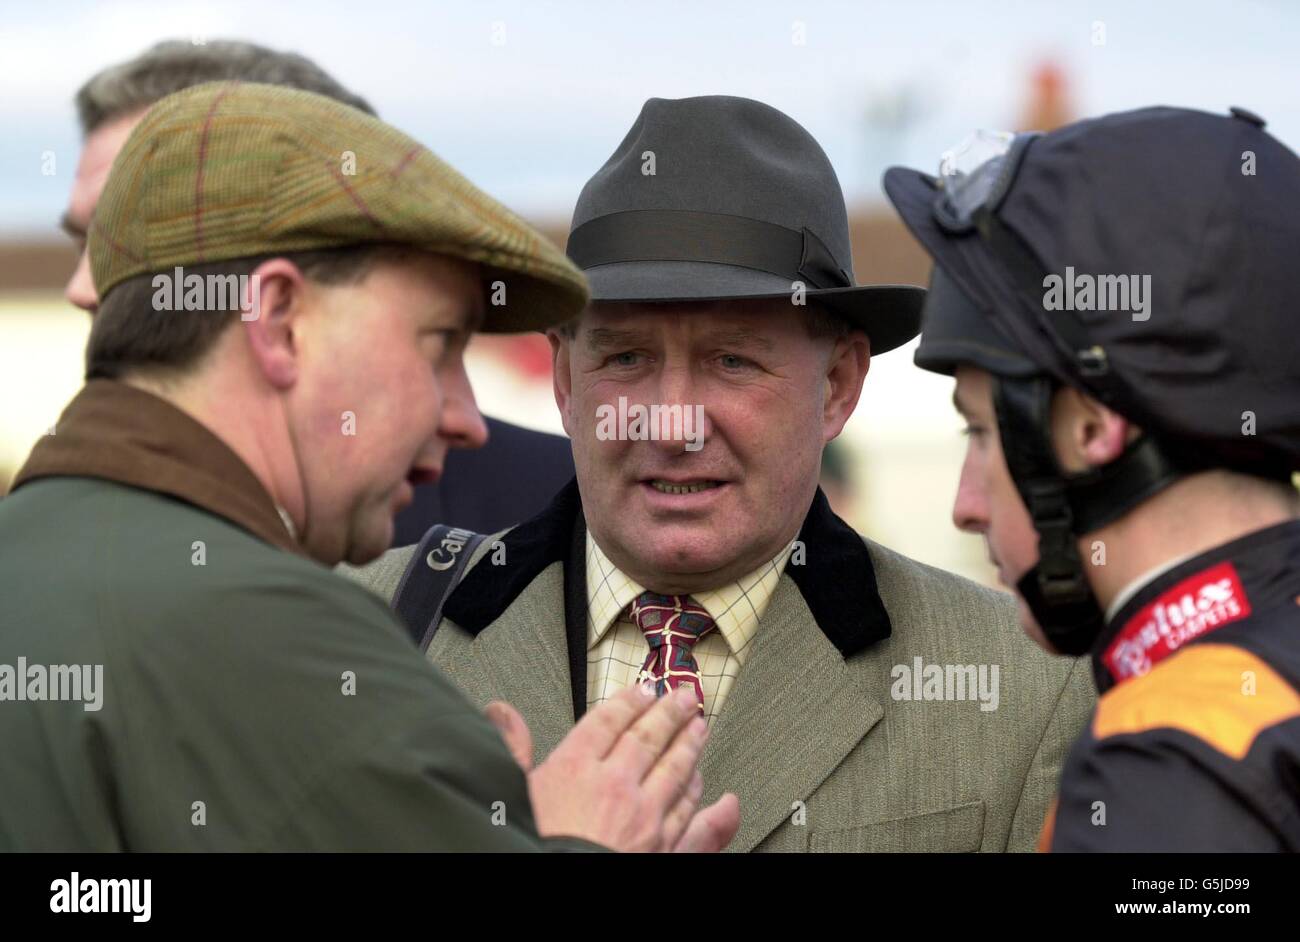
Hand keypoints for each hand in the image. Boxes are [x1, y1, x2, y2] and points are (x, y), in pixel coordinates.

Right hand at [485, 685, 739, 851]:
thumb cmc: (533, 848)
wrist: (557, 902)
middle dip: (669, 714)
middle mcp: (617, 786)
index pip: (608, 721)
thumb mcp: (508, 796)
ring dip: (691, 747)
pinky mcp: (667, 851)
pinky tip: (727, 801)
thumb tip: (501, 714)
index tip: (642, 689)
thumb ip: (511, 750)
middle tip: (684, 697)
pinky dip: (714, 810)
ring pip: (678, 772)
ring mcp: (647, 819)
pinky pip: (698, 825)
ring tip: (701, 729)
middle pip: (649, 738)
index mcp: (575, 769)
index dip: (628, 701)